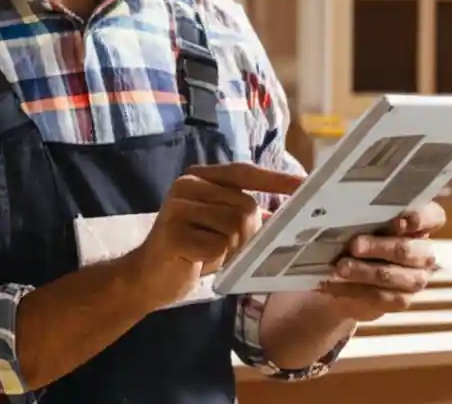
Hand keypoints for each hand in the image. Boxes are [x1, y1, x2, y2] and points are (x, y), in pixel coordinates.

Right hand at [130, 163, 302, 308]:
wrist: (146, 278)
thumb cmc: (190, 251)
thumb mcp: (219, 226)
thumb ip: (245, 213)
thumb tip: (285, 210)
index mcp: (199, 178)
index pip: (244, 173)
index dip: (275, 179)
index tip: (305, 185)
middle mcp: (187, 186)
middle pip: (245, 207)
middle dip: (247, 235)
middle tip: (227, 249)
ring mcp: (178, 208)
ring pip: (234, 228)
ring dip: (230, 249)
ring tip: (210, 254)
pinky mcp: (173, 234)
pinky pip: (218, 247)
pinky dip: (216, 260)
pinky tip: (198, 261)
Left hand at [316, 200, 446, 319]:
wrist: (343, 273)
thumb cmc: (348, 232)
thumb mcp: (348, 215)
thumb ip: (345, 201)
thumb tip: (313, 184)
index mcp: (417, 222)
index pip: (434, 216)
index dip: (422, 218)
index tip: (401, 219)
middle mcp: (422, 251)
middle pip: (411, 249)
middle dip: (382, 246)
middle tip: (354, 244)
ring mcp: (414, 278)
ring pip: (396, 277)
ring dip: (366, 272)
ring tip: (340, 267)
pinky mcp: (400, 301)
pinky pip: (381, 299)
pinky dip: (354, 292)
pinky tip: (333, 284)